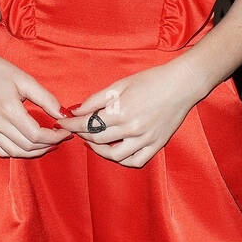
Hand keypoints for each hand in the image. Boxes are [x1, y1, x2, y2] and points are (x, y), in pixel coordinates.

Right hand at [0, 41, 67, 158]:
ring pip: (14, 152)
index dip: (55, 136)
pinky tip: (27, 145)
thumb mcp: (25, 80)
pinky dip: (16, 152)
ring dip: (34, 152)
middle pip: (27, 146)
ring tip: (48, 143)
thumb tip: (63, 115)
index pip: (36, 135)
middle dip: (48, 144)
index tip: (66, 131)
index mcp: (8, 109)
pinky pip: (0, 151)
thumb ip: (46, 98)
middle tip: (60, 136)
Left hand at [60, 58, 204, 167]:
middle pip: (97, 140)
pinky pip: (135, 161)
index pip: (87, 124)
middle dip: (82, 134)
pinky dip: (122, 159)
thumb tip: (76, 111)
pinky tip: (115, 151)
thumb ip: (96, 99)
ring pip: (114, 155)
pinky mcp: (156, 145)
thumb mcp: (119, 85)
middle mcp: (131, 129)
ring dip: (99, 150)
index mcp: (120, 112)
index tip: (61, 122)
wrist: (181, 84)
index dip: (70, 125)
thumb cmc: (150, 80)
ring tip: (93, 141)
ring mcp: (145, 139)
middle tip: (77, 128)